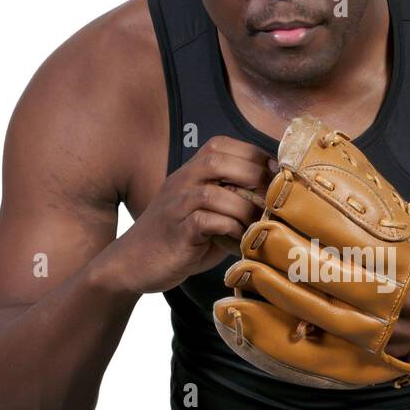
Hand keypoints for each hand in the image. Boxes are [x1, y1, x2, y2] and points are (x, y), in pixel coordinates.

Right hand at [96, 137, 276, 294]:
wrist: (132, 263)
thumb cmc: (177, 239)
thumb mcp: (206, 214)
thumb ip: (232, 203)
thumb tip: (274, 202)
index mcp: (189, 173)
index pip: (221, 146)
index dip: (253, 153)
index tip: (276, 172)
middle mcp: (181, 182)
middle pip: (218, 160)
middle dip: (253, 175)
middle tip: (273, 197)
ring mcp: (177, 205)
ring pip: (215, 193)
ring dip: (244, 208)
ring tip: (259, 224)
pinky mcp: (177, 231)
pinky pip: (207, 221)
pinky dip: (230, 229)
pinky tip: (239, 240)